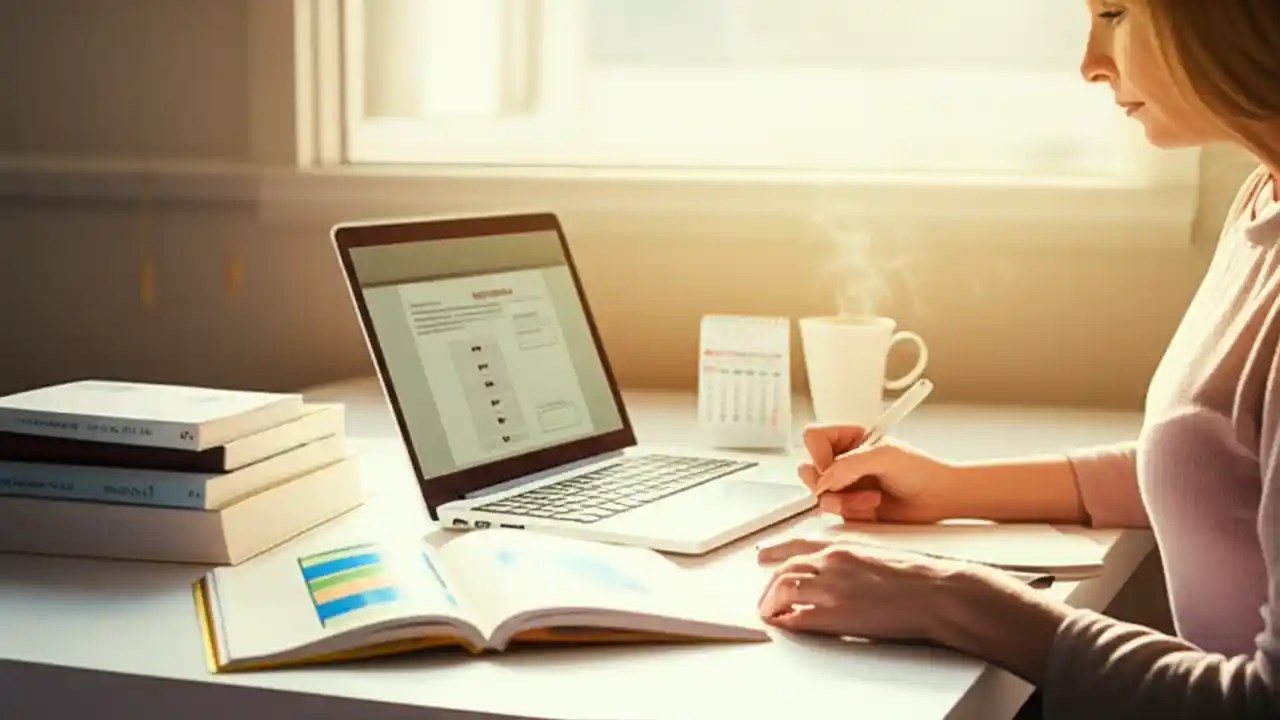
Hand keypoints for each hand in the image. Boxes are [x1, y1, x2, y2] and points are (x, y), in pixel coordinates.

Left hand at [756, 537, 1067, 683]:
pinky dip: (785, 621)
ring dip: (771, 603)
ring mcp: (831, 587)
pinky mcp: (836, 614)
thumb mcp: (878, 553)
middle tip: (766, 598)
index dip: (776, 550)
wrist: (936, 592)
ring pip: (782, 590)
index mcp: (843, 545)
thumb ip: (852, 559)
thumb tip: (836, 571)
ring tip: (771, 614)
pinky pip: (797, 618)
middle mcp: (831, 561)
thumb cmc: (917, 575)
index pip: (798, 544)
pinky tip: (785, 625)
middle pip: (784, 569)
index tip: (763, 555)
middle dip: (770, 585)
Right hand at [799, 424, 960, 522]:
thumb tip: (823, 481)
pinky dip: (854, 513)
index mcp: (849, 438)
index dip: (818, 454)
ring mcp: (845, 485)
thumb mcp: (884, 456)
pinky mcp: (850, 507)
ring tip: (872, 498)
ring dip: (846, 501)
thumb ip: (848, 465)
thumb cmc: (920, 469)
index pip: (813, 437)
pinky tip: (874, 507)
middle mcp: (843, 461)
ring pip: (821, 496)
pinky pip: (835, 514)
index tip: (834, 466)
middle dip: (830, 483)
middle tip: (851, 484)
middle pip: (809, 469)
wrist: (939, 498)